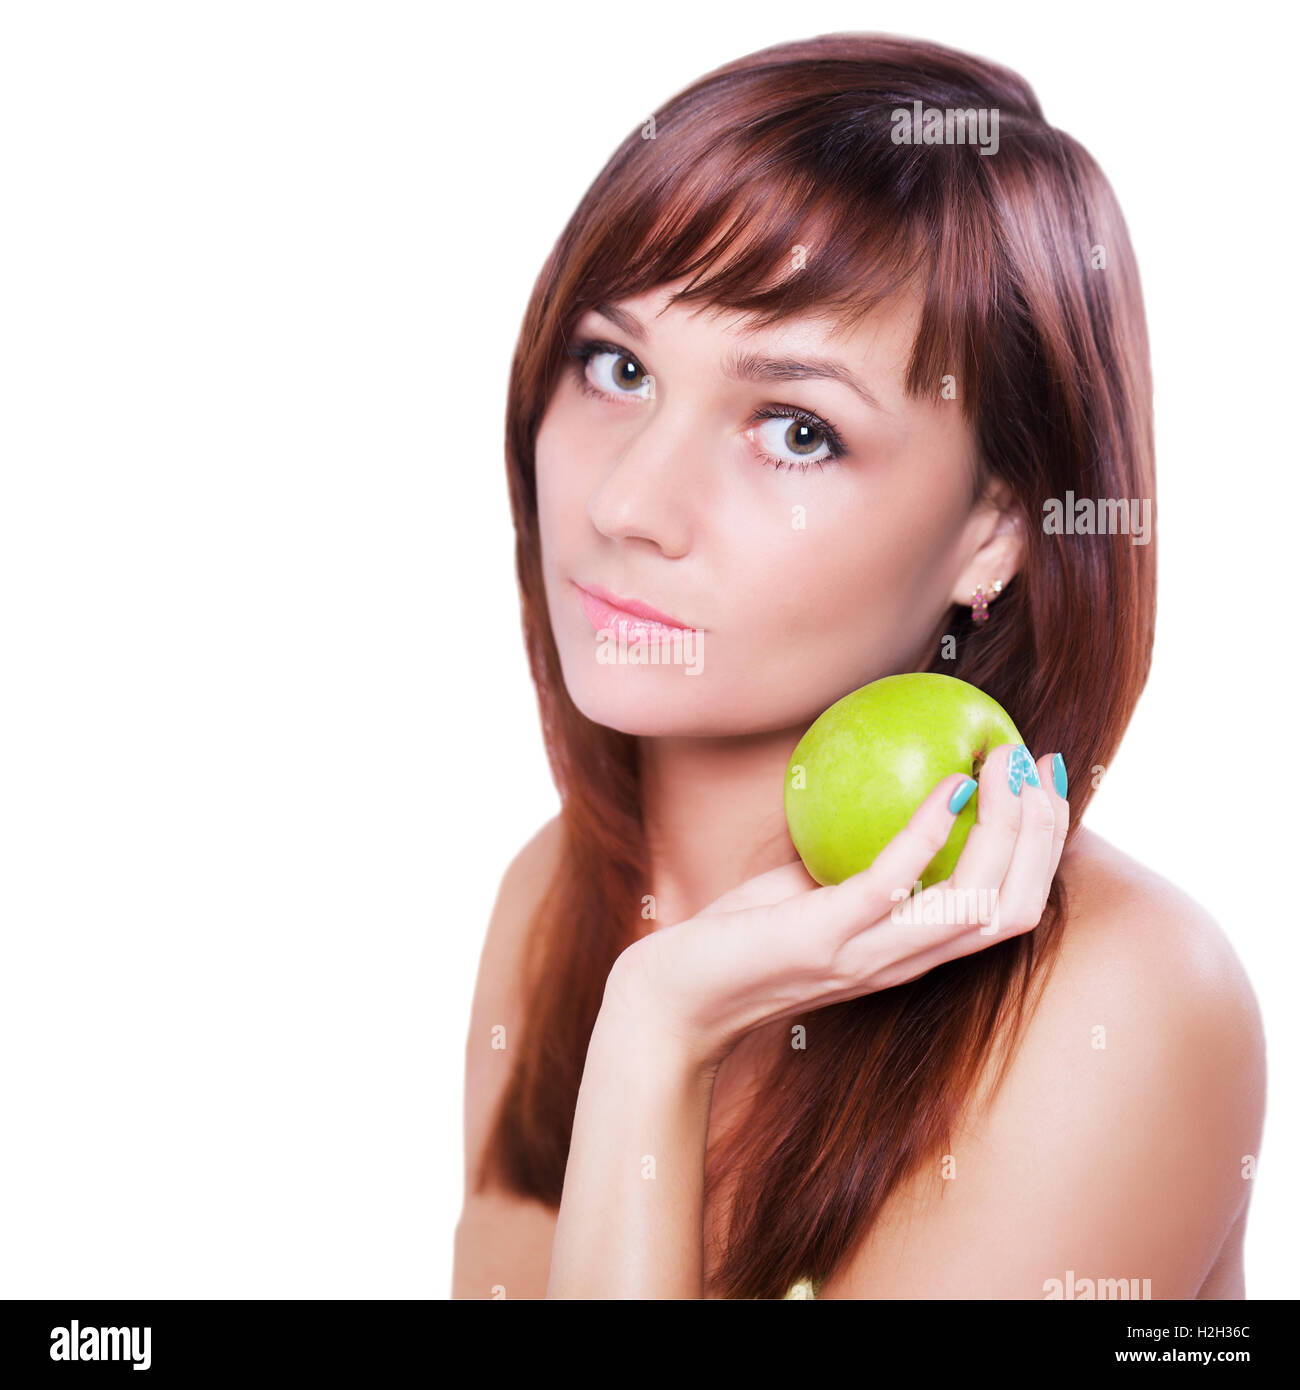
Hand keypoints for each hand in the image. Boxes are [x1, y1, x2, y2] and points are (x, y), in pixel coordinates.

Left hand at [607, 743, 1068, 1070]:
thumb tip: (887, 785)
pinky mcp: (824, 939)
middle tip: (1037, 762)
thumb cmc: (741, 938)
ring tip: (1002, 763)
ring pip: (978, 904)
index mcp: (912, 950)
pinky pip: (893, 883)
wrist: (674, 999)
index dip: (1045, 846)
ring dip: (1006, 828)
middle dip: (1042, 832)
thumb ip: (857, 857)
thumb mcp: (813, 890)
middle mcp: (905, 960)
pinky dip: (928, 830)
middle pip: (1015, 908)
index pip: (1013, 908)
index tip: (1046, 779)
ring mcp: (868, 955)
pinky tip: (947, 783)